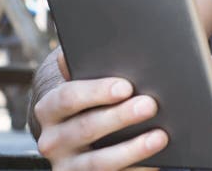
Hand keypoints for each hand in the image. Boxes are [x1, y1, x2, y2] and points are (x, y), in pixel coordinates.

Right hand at [33, 50, 168, 170]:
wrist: (76, 137)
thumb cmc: (90, 99)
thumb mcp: (83, 82)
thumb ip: (82, 65)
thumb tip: (68, 51)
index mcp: (50, 108)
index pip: (68, 97)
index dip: (97, 91)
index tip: (126, 87)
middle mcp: (51, 140)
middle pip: (86, 128)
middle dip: (121, 117)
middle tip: (151, 105)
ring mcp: (67, 166)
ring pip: (99, 162)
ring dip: (132, 149)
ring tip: (161, 136)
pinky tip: (156, 164)